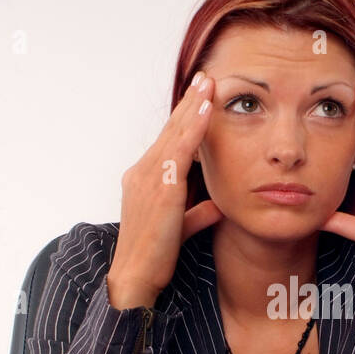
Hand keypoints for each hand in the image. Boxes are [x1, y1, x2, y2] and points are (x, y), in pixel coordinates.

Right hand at [108, 71, 224, 307]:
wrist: (135, 277)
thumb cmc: (154, 256)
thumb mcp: (180, 228)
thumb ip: (198, 214)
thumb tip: (218, 206)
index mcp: (144, 179)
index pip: (168, 141)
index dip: (185, 118)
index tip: (200, 97)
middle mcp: (143, 172)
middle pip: (171, 129)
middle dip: (190, 101)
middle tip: (206, 77)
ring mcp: (149, 178)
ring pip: (175, 133)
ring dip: (194, 106)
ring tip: (209, 83)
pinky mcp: (162, 189)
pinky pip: (181, 151)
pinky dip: (194, 128)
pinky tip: (206, 110)